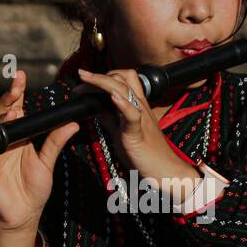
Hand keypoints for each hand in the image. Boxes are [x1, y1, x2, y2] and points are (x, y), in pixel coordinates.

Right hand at [0, 70, 78, 232]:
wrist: (24, 213)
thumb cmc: (34, 188)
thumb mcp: (47, 162)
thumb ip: (56, 142)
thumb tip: (73, 122)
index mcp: (19, 135)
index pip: (16, 107)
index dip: (16, 92)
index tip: (21, 76)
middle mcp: (3, 139)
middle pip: (0, 112)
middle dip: (7, 97)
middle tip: (16, 86)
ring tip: (12, 111)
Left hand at [75, 67, 197, 187]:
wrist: (166, 171)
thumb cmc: (145, 154)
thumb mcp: (122, 133)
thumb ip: (110, 120)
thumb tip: (95, 109)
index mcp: (137, 106)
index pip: (123, 80)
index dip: (103, 76)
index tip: (84, 80)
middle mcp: (140, 107)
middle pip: (122, 79)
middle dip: (98, 75)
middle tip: (81, 76)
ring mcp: (141, 118)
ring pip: (124, 90)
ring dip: (103, 82)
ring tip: (86, 80)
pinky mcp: (138, 133)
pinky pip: (133, 115)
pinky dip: (122, 104)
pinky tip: (113, 97)